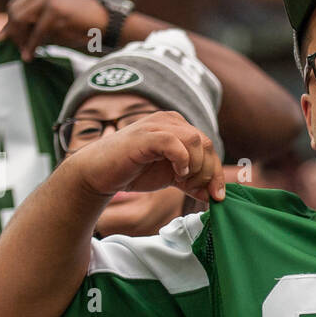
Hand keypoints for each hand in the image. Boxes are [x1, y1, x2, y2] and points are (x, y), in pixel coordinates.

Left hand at [0, 0, 111, 60]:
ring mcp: (50, 0)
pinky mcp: (56, 12)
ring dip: (20, 38)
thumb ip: (40, 21)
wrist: (108, 22)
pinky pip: (37, 31)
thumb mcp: (59, 18)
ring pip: (21, 19)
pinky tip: (30, 56)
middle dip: (12, 31)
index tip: (4, 39)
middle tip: (16, 48)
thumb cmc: (84, 24)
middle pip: (15, 11)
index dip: (9, 24)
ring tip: (24, 53)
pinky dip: (31, 45)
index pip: (16, 5)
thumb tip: (18, 36)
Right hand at [69, 111, 225, 203]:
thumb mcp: (172, 177)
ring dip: (196, 166)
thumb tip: (215, 196)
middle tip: (194, 189)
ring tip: (182, 180)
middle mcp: (170, 121)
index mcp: (179, 127)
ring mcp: (157, 125)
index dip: (216, 173)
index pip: (209, 146)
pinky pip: (175, 142)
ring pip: (195, 140)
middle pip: (206, 143)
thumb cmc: (133, 172)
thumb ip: (193, 182)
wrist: (99, 173)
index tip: (216, 196)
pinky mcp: (146, 135)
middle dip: (207, 172)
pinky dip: (182, 159)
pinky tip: (177, 173)